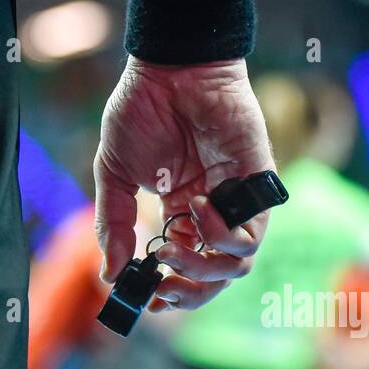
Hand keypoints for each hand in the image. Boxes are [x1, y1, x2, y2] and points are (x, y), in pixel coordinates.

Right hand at [93, 57, 273, 310]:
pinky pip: (252, 231)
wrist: (170, 67)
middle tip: (161, 286)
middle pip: (217, 276)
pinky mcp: (257, 185)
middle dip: (189, 293)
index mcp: (181, 213)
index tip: (149, 301)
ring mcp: (238, 201)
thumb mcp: (115, 174)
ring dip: (202, 267)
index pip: (186, 269)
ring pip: (238, 264)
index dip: (172, 293)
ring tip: (171, 247)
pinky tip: (196, 209)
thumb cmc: (143, 110)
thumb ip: (114, 225)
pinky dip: (222, 234)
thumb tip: (110, 275)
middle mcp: (213, 213)